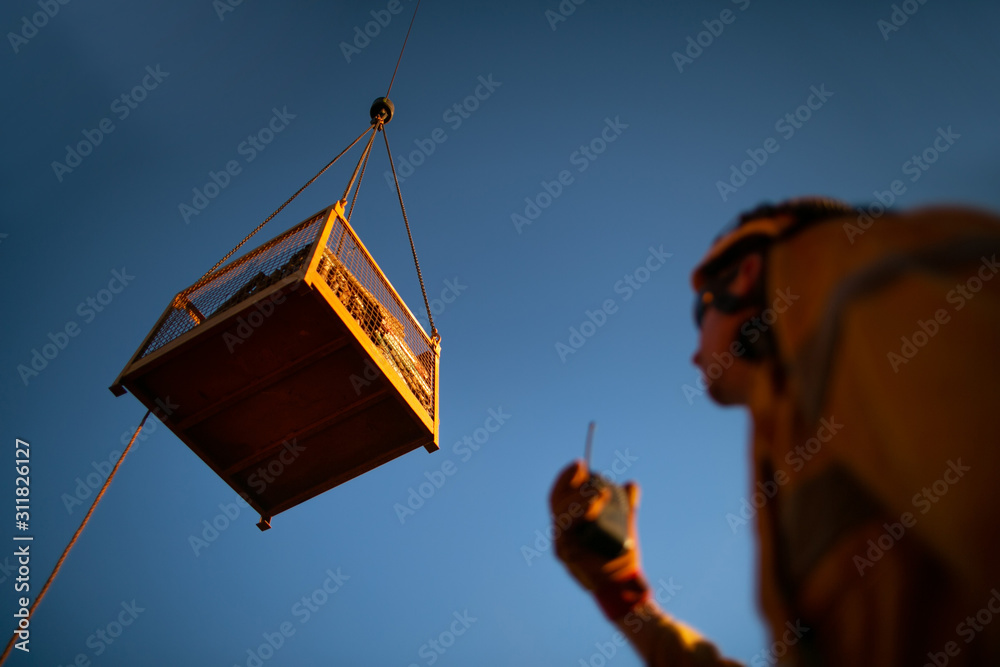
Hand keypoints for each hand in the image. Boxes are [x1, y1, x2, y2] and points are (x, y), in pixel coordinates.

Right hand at [549, 460, 648, 618]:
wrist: (624, 582)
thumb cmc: (619, 554)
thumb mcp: (624, 523)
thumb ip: (627, 504)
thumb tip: (632, 484)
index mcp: (570, 519)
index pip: (560, 493)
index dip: (567, 477)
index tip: (581, 464)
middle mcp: (561, 530)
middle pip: (557, 502)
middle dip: (573, 487)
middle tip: (594, 479)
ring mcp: (562, 544)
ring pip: (561, 517)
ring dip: (578, 502)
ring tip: (599, 495)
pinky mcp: (568, 557)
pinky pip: (567, 535)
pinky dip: (577, 522)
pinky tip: (590, 513)